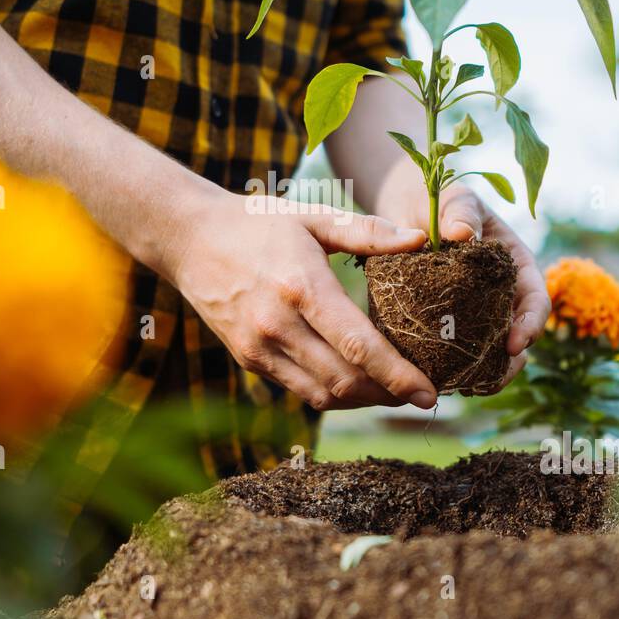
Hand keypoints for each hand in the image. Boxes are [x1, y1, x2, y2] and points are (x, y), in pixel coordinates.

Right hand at [166, 192, 439, 410]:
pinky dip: (333, 394)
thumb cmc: (257, 223)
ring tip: (394, 392)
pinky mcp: (249, 359)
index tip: (429, 393)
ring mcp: (260, 347)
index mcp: (301, 287)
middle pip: (346, 380)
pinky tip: (356, 382)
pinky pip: (300, 390)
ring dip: (363, 400)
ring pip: (324, 395)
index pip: (359, 346)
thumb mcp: (314, 218)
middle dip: (390, 394)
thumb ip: (368, 232)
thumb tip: (421, 240)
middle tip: (422, 393)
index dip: (398, 375)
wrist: (189, 238)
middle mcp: (278, 325)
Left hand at [374, 158, 550, 390]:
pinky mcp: (452, 323)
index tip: (515, 344)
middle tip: (488, 381)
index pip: (534, 298)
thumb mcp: (453, 199)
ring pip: (492, 350)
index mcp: (514, 265)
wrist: (409, 210)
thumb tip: (463, 234)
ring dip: (486, 374)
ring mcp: (479, 311)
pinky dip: (458, 368)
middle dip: (509, 363)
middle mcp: (503, 294)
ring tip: (468, 389)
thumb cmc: (440, 200)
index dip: (531, 324)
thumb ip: (460, 212)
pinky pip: (461, 351)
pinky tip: (444, 383)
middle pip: (518, 334)